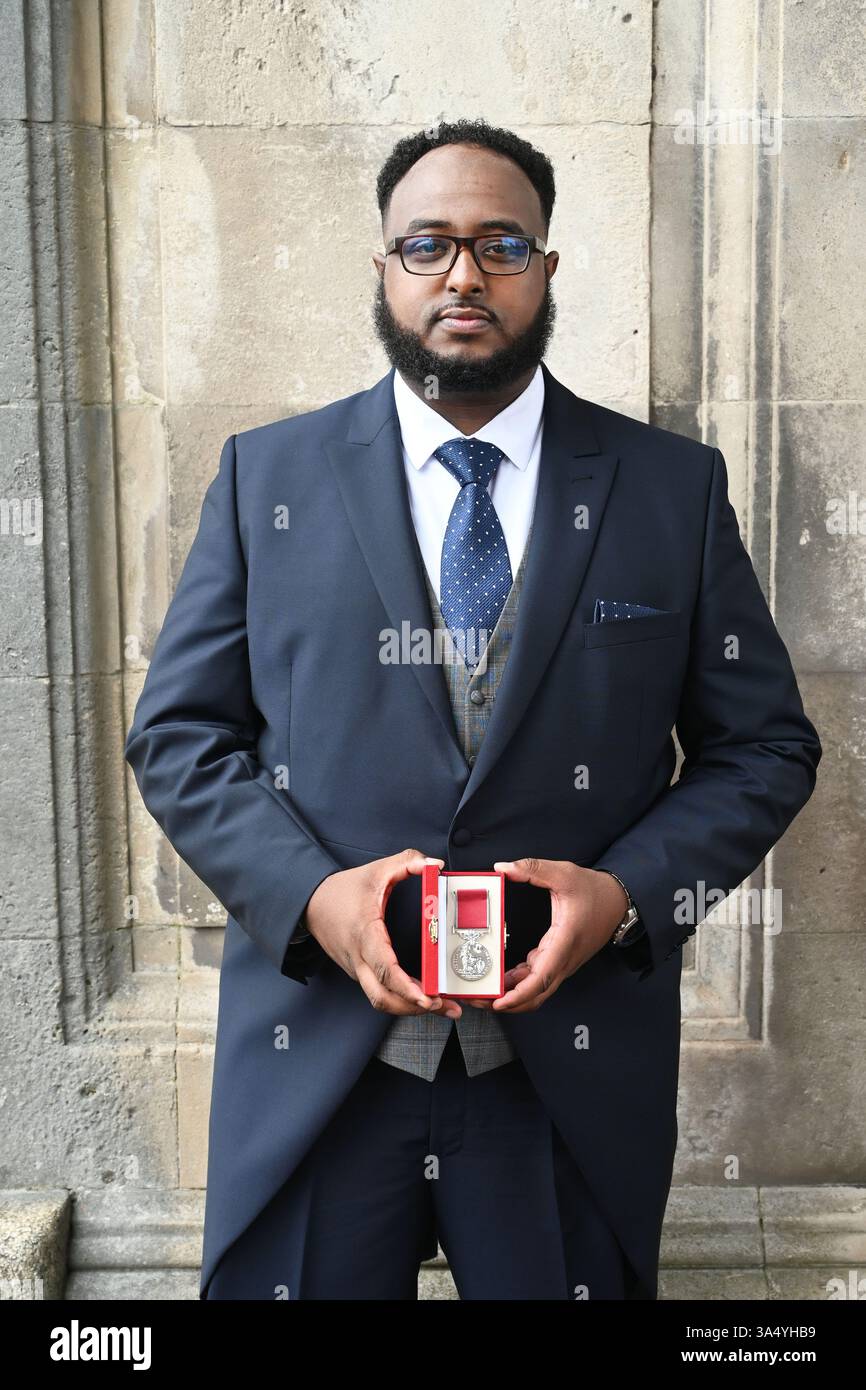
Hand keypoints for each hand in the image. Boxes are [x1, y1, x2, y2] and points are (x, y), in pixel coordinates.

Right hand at [303, 848, 462, 1019]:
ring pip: (380, 999)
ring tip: (439, 1006)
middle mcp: (358, 957)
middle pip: (382, 997)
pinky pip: (378, 991)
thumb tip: (435, 865)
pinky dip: (400, 997)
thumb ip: (408, 861)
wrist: (310, 902)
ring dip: (409, 1007)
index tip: (426, 997)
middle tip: (443, 1006)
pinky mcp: (358, 971)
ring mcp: (356, 968)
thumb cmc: (342, 889)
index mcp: (365, 933)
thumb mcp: (377, 869)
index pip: (385, 968)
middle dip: (413, 1007)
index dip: (406, 987)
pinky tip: (421, 996)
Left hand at [463, 859, 627, 1014]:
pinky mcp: (561, 960)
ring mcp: (563, 963)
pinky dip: (520, 984)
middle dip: (508, 1002)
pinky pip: (539, 980)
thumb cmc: (595, 891)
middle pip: (536, 995)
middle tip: (480, 1000)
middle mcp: (564, 959)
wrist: (619, 901)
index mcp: (564, 941)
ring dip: (512, 995)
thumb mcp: (564, 873)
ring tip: (486, 991)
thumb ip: (532, 868)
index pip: (541, 978)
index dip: (519, 994)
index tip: (500, 1001)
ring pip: (537, 991)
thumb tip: (503, 867)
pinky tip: (503, 978)